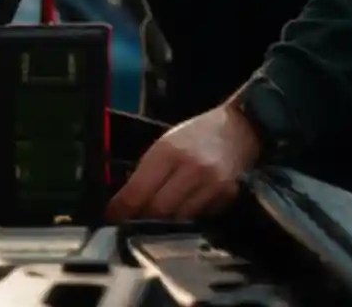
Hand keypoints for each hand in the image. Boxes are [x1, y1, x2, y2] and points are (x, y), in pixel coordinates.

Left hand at [105, 103, 261, 222]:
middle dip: (142, 219)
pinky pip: (201, 217)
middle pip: (158, 210)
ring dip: (165, 223)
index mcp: (167, 152)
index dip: (122, 208)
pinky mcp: (227, 196)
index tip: (111, 216)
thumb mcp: (165, 144)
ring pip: (179, 218)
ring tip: (155, 220)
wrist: (239, 128)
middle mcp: (190, 169)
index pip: (139, 190)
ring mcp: (211, 184)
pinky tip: (184, 211)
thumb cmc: (195, 135)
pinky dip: (189, 218)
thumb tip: (126, 200)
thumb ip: (147, 171)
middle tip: (131, 222)